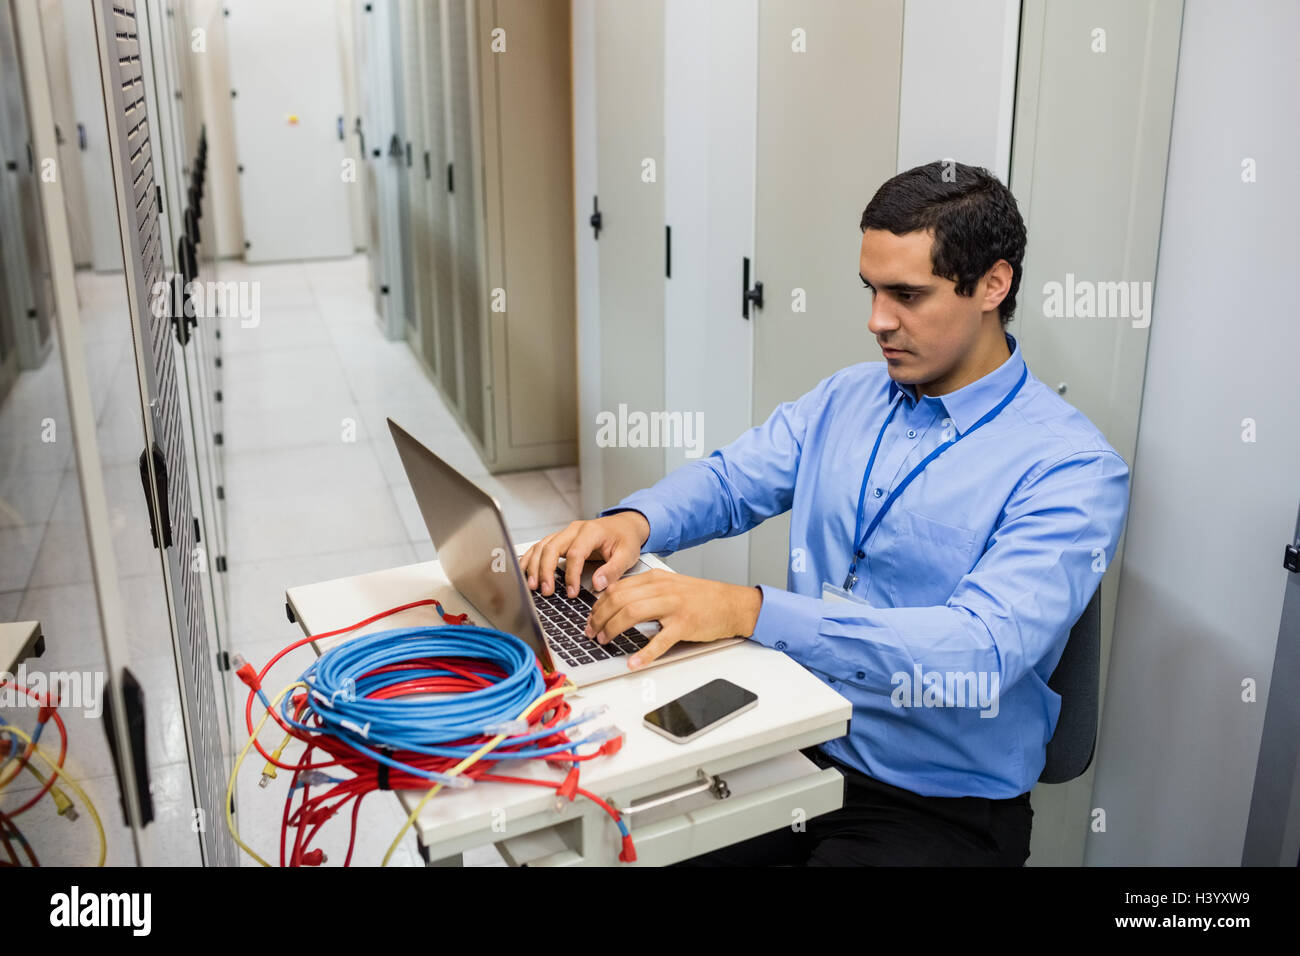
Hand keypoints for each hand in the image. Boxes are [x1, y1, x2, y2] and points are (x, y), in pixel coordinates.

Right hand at [518, 511, 650, 598]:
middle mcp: (575, 530)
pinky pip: (540, 547)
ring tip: (532, 586)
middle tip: (546, 591)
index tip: (572, 593)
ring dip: (534, 566)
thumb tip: (598, 584)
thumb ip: (613, 570)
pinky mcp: (560, 539)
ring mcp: (565, 533)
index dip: (571, 574)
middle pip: (552, 547)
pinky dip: (530, 559)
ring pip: (542, 546)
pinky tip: (524, 572)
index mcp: (592, 531)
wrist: (624, 526)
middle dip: (545, 570)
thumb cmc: (625, 539)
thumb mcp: (627, 554)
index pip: (576, 553)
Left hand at [585, 569, 762, 669]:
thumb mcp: (670, 586)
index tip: (591, 619)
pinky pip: (659, 641)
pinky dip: (644, 654)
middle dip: (599, 618)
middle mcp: (661, 589)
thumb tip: (616, 604)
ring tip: (604, 641)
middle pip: (618, 600)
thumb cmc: (701, 598)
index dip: (598, 606)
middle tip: (592, 632)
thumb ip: (645, 591)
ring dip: (612, 629)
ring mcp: (673, 606)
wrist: (731, 604)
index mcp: (655, 578)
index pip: (616, 588)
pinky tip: (633, 662)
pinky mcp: (684, 625)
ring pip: (631, 614)